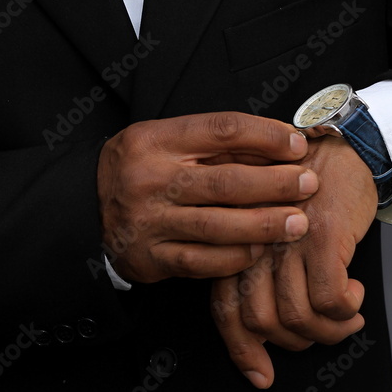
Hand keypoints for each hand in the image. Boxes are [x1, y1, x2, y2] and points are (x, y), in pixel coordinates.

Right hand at [97, 112, 319, 283]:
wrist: (83, 208)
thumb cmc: (139, 169)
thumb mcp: (166, 141)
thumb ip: (215, 144)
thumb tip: (280, 143)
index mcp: (155, 140)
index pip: (220, 130)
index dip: (265, 136)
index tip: (296, 143)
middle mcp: (149, 179)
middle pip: (225, 181)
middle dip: (276, 184)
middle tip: (309, 183)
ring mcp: (148, 222)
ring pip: (218, 226)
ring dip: (265, 225)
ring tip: (298, 222)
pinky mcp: (150, 259)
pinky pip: (203, 262)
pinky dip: (237, 257)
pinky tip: (261, 249)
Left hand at [211, 135, 377, 387]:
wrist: (342, 149)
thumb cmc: (308, 189)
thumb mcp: (271, 228)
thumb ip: (259, 268)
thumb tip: (264, 331)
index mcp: (237, 242)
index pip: (227, 309)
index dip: (242, 350)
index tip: (260, 374)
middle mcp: (255, 242)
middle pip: (262, 320)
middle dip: (295, 341)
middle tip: (321, 332)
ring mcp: (287, 240)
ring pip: (299, 317)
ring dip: (329, 330)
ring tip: (346, 318)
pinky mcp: (322, 236)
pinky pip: (330, 299)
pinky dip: (346, 309)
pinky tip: (354, 296)